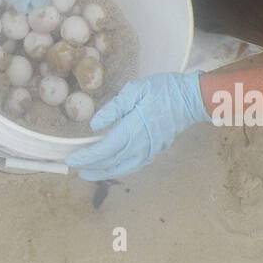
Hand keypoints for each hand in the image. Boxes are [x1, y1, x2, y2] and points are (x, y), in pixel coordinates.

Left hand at [65, 70, 207, 179]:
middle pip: (111, 163)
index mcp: (132, 129)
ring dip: (104, 172)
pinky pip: (133, 165)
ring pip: (123, 168)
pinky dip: (119, 169)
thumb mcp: (136, 90)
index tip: (71, 160)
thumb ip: (114, 108)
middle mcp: (140, 146)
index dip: (86, 157)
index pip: (104, 150)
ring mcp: (149, 151)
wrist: (191, 99)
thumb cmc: (162, 90)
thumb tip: (94, 125)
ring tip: (89, 173)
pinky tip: (112, 167)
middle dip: (91, 167)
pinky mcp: (155, 151)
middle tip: (74, 169)